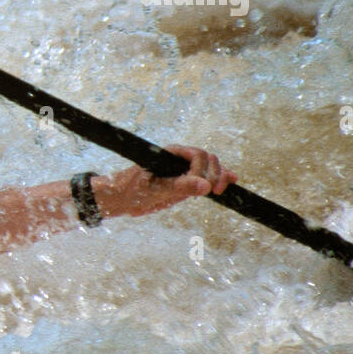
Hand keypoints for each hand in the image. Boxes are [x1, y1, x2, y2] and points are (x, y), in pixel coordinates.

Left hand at [94, 145, 236, 217]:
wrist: (121, 200)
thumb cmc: (132, 190)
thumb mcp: (155, 189)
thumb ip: (180, 187)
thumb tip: (205, 186)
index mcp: (169, 154)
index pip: (197, 155)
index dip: (203, 170)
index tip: (201, 187)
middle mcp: (179, 160)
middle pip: (207, 159)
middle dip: (214, 173)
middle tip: (213, 191)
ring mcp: (184, 171)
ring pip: (210, 167)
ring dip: (219, 176)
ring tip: (221, 189)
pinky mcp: (186, 182)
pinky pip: (206, 178)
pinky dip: (219, 179)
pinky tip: (231, 182)